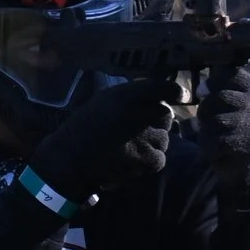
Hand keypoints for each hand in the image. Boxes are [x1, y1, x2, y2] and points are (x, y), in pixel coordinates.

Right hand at [30, 79, 178, 202]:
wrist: (69, 159)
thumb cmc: (86, 127)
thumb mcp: (105, 99)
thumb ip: (133, 96)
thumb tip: (160, 97)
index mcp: (126, 94)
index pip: (164, 88)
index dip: (175, 92)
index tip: (180, 96)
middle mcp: (139, 112)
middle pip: (166, 115)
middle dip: (156, 123)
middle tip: (138, 130)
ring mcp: (144, 137)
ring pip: (164, 139)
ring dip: (152, 143)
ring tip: (131, 146)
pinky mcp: (146, 159)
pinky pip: (160, 158)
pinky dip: (150, 161)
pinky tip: (132, 160)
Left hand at [196, 66, 249, 179]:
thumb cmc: (241, 135)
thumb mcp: (240, 109)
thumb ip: (225, 94)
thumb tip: (201, 88)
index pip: (235, 75)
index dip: (215, 82)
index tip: (203, 92)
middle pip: (221, 97)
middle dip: (206, 110)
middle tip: (207, 123)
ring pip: (215, 120)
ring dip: (206, 132)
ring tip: (211, 140)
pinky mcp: (246, 146)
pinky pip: (214, 141)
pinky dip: (208, 148)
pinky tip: (214, 152)